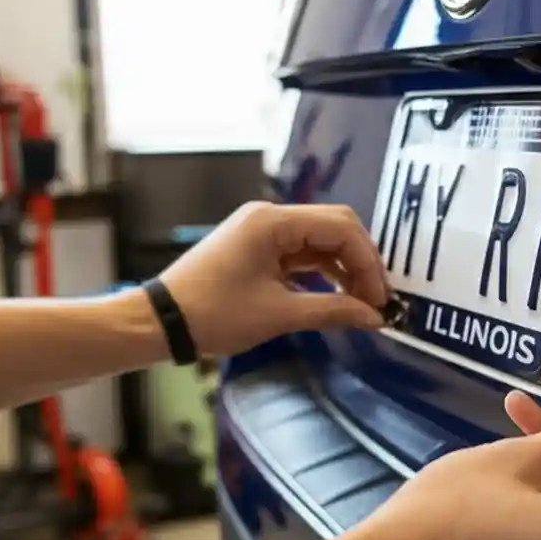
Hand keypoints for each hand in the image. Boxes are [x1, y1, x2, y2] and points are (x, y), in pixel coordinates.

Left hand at [158, 201, 387, 355]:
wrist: (161, 322)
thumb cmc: (214, 314)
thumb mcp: (278, 315)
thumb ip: (333, 310)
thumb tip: (375, 317)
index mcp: (273, 222)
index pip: (340, 227)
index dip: (368, 262)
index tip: (379, 298)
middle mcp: (270, 217)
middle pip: (334, 228)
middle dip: (361, 262)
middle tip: (376, 300)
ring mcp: (262, 231)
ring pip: (320, 241)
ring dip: (345, 269)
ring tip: (361, 303)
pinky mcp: (258, 248)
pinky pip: (302, 253)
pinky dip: (324, 273)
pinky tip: (337, 296)